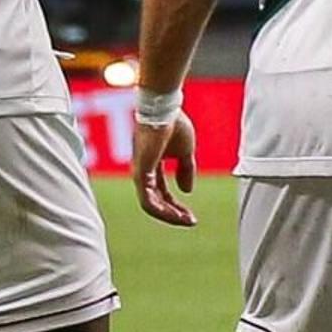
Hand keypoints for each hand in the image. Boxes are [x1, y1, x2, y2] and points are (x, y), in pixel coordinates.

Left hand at [133, 106, 198, 227]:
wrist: (164, 110)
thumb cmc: (173, 124)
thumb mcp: (185, 151)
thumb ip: (186, 170)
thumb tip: (187, 190)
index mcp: (152, 166)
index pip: (162, 192)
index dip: (176, 205)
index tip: (191, 214)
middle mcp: (143, 172)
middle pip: (156, 202)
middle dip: (174, 214)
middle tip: (190, 221)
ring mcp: (140, 174)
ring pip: (151, 205)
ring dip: (169, 215)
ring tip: (185, 220)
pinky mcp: (140, 174)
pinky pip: (148, 201)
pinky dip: (162, 210)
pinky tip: (176, 214)